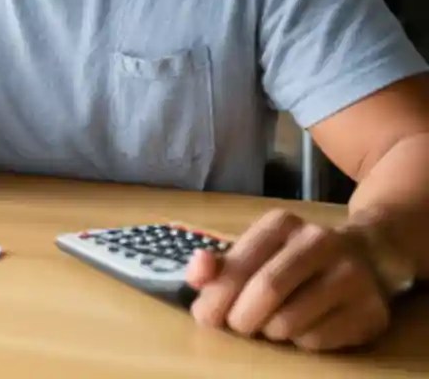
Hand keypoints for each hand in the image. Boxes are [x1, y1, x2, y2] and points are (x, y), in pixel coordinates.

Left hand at [185, 209, 390, 350]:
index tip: (206, 317)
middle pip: (267, 290)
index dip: (217, 296)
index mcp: (282, 224)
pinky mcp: (370, 310)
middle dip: (241, 318)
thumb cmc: (292, 260)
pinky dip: (299, 342)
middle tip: (238, 326)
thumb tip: (197, 271)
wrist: (366, 259)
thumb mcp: (254, 253)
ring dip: (270, 332)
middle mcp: (319, 241)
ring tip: (272, 323)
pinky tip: (304, 327)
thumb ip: (219, 265)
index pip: (240, 264)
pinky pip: (317, 340)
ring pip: (290, 321)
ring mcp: (351, 274)